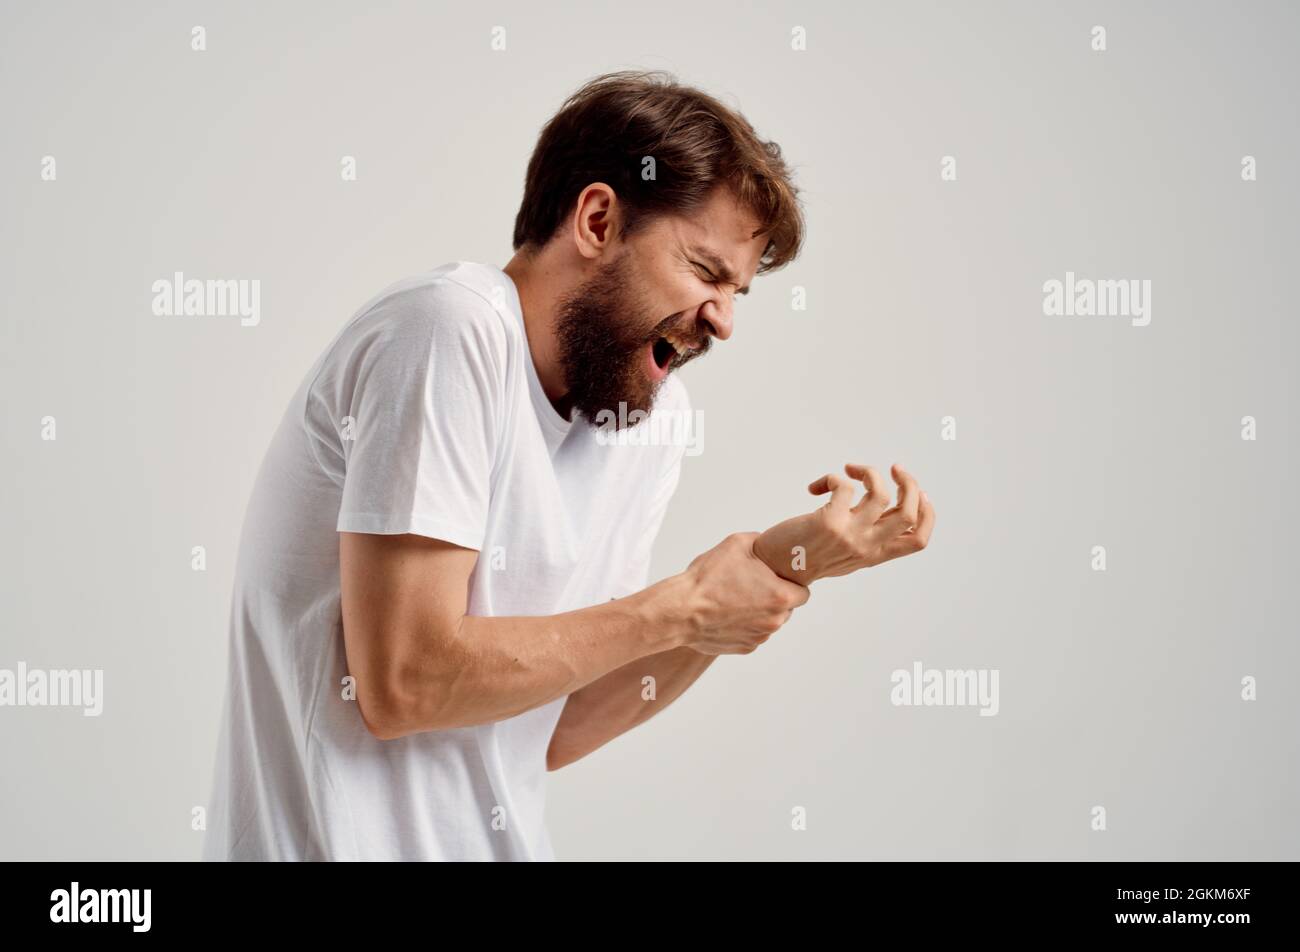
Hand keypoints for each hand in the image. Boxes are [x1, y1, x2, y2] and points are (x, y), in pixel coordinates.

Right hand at [679, 532, 810, 654]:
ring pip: (769, 622)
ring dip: (759, 612)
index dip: (791, 583)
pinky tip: (727, 613)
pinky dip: (745, 625)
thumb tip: (767, 545)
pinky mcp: (745, 648)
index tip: (776, 578)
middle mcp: (775, 620)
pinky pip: (753, 634)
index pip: (803, 593)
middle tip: (752, 585)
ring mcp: (760, 637)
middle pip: (787, 608)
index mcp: (780, 596)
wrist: (681, 611)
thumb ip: (761, 542)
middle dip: (774, 597)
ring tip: (735, 598)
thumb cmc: (707, 579)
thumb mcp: (737, 544)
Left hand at [752, 463, 934, 583]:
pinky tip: (816, 487)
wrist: (772, 570)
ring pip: (882, 494)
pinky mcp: (829, 521)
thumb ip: (868, 535)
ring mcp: (849, 534)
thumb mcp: (847, 553)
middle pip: (909, 513)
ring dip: (870, 471)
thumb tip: (885, 504)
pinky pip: (844, 486)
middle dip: (909, 483)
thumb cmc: (807, 557)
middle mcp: (866, 546)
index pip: (918, 539)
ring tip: (853, 469)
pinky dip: (832, 478)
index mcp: (874, 554)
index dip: (928, 512)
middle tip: (895, 469)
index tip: (919, 493)